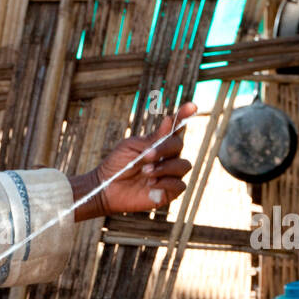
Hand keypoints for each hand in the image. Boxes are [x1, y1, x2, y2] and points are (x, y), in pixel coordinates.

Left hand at [89, 101, 196, 215]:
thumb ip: (152, 138)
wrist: (106, 188)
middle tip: (146, 155)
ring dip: (165, 167)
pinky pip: (180, 185)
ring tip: (146, 172)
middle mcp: (168, 157)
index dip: (184, 115)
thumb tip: (169, 120)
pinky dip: (167, 182)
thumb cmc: (117, 165)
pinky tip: (151, 184)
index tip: (192, 106)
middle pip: (179, 145)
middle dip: (164, 149)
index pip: (175, 127)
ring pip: (184, 166)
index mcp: (159, 143)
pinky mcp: (169, 192)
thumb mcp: (131, 147)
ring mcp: (170, 175)